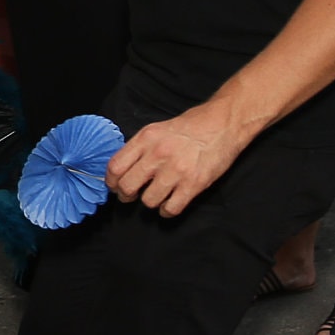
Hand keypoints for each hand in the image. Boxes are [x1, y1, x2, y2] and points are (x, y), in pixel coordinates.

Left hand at [105, 97, 252, 218]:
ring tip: (156, 196)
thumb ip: (139, 147)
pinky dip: (167, 211)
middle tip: (131, 196)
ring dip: (150, 203)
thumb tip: (122, 169)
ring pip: (148, 201)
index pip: (115, 166)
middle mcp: (158, 154)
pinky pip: (171, 209)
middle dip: (126, 196)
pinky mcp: (194, 184)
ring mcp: (176, 170)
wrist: (223, 123)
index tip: (115, 186)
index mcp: (146, 138)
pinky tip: (169, 204)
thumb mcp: (157, 129)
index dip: (111, 181)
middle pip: (127, 186)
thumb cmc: (191, 126)